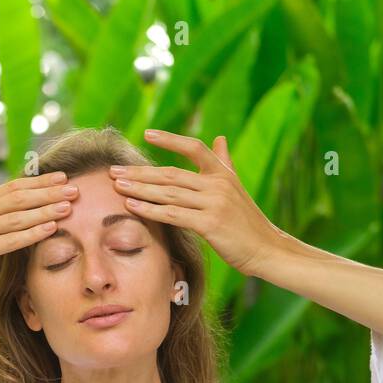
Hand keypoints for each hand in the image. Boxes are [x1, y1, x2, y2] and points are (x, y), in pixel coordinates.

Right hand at [0, 158, 79, 295]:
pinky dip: (31, 234)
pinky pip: (9, 241)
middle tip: (75, 189)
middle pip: (19, 198)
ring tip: (68, 207)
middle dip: (49, 193)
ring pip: (17, 218)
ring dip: (45, 211)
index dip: (39, 181)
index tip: (62, 177)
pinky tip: (50, 229)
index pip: (13, 187)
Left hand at [110, 131, 285, 277]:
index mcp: (223, 173)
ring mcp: (215, 204)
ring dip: (140, 189)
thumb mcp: (237, 188)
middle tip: (115, 170)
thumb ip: (225, 162)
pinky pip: (174, 215)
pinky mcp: (210, 224)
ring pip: (169, 193)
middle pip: (172, 173)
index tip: (147, 133)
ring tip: (117, 186)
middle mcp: (218, 184)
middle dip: (140, 172)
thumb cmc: (248, 222)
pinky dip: (151, 210)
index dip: (170, 139)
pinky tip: (133, 206)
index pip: (194, 148)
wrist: (267, 249)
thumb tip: (220, 138)